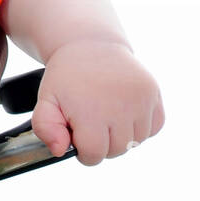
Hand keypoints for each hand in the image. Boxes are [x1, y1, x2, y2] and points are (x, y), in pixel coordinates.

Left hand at [31, 40, 164, 165]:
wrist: (90, 45)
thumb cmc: (66, 77)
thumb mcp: (45, 100)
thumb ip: (45, 128)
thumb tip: (60, 151)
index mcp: (91, 112)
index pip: (94, 155)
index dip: (84, 151)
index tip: (79, 137)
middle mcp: (120, 108)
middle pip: (116, 151)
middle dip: (102, 144)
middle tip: (91, 123)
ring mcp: (141, 100)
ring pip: (136, 141)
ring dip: (122, 136)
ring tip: (107, 116)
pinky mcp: (154, 94)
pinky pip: (154, 127)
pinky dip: (141, 126)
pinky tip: (124, 112)